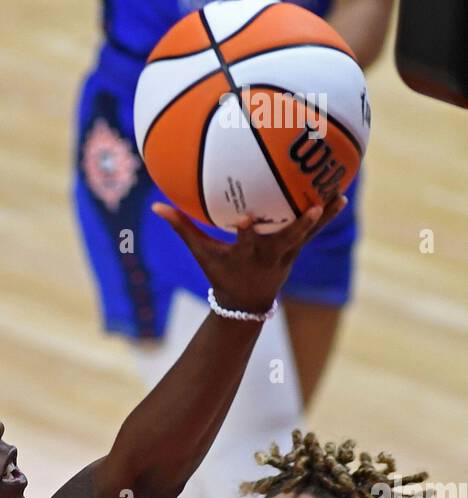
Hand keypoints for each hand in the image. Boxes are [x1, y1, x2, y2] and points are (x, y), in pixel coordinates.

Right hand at [152, 196, 346, 315]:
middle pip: (285, 240)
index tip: (243, 220)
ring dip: (321, 218)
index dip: (245, 233)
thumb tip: (156, 206)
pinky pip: (314, 231)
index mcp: (245, 254)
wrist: (246, 302)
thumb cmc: (220, 274)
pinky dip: (328, 216)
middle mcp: (269, 254)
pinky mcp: (296, 250)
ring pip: (306, 234)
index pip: (245, 243)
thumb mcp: (201, 253)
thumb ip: (182, 228)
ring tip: (336, 198)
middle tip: (311, 210)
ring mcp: (286, 253)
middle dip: (298, 227)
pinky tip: (341, 196)